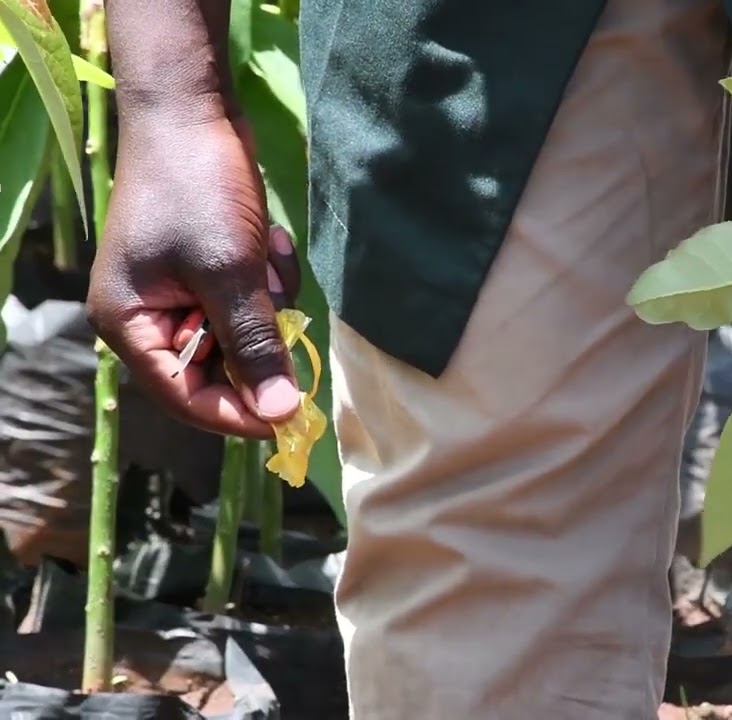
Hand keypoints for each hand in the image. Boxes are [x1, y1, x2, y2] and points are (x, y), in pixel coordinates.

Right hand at [87, 114, 301, 438]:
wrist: (192, 111)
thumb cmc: (197, 190)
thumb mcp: (230, 273)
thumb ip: (253, 346)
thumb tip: (279, 413)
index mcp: (130, 325)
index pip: (184, 396)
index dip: (238, 414)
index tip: (292, 419)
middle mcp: (148, 317)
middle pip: (215, 369)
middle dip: (259, 342)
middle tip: (284, 310)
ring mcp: (179, 293)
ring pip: (241, 334)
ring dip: (268, 304)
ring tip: (269, 258)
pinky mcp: (209, 270)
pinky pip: (249, 300)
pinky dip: (268, 278)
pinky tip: (272, 242)